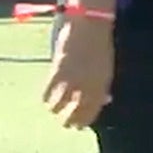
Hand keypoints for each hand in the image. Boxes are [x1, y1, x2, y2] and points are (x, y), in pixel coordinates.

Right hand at [41, 14, 113, 128]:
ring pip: (56, 108)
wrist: (90, 26)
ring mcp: (69, 81)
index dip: (82, 122)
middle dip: (67, 120)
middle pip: (70, 116)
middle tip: (64, 119)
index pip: (88, 115)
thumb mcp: (106, 70)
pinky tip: (48, 97)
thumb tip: (102, 101)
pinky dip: (46, 98)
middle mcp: (84, 88)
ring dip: (55, 110)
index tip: (78, 125)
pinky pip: (46, 94)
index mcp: (100, 88)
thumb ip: (101, 87)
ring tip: (55, 107)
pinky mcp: (56, 72)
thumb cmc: (100, 47)